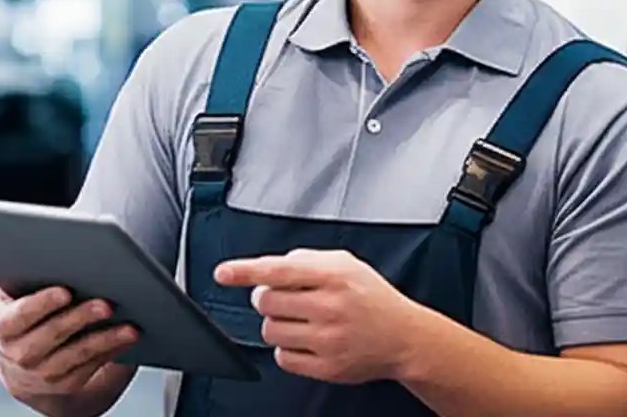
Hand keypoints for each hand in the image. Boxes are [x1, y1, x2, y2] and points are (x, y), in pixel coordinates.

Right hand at [0, 280, 138, 405]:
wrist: (22, 358)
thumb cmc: (24, 306)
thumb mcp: (15, 289)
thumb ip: (27, 270)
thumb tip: (59, 249)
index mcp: (1, 322)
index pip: (18, 315)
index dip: (41, 304)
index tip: (65, 291)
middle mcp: (17, 351)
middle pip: (51, 334)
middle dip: (80, 318)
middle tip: (106, 303)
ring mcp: (42, 372)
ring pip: (76, 354)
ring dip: (104, 339)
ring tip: (128, 325)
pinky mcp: (66, 382)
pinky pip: (91, 366)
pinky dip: (112, 350)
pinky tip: (128, 336)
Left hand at [215, 249, 420, 384]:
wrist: (403, 337)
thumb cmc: (371, 297)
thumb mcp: (346, 264)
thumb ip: (308, 260)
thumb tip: (272, 267)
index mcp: (334, 275)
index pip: (279, 270)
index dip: (246, 271)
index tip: (223, 273)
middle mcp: (331, 307)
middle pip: (266, 302)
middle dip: (267, 298)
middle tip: (286, 298)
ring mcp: (328, 340)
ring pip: (270, 331)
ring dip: (277, 323)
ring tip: (300, 319)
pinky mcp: (327, 367)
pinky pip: (283, 358)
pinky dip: (288, 348)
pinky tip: (307, 339)